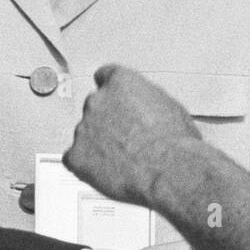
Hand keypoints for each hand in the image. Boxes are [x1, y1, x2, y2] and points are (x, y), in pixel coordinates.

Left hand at [64, 65, 200, 207]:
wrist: (168, 170)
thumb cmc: (175, 142)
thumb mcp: (170, 106)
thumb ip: (147, 101)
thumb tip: (146, 109)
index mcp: (120, 82)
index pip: (105, 77)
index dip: (112, 94)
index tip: (115, 103)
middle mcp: (97, 100)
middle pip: (95, 107)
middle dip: (106, 121)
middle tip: (125, 140)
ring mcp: (83, 128)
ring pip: (85, 135)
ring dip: (98, 145)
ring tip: (123, 161)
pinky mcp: (76, 155)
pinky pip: (74, 160)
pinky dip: (86, 167)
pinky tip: (106, 173)